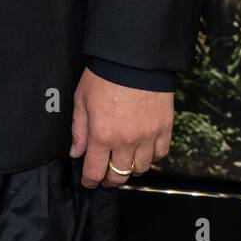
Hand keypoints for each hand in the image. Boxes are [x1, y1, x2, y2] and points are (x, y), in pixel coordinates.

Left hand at [69, 67, 172, 188]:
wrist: (133, 58)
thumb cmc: (104, 75)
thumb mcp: (81, 100)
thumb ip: (78, 130)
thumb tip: (76, 153)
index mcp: (102, 135)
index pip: (95, 171)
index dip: (90, 181)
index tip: (89, 181)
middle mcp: (125, 141)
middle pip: (118, 175)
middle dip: (109, 180)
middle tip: (105, 177)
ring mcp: (147, 136)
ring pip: (140, 168)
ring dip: (130, 169)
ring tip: (124, 163)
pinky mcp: (164, 128)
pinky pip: (160, 154)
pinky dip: (152, 158)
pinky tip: (144, 152)